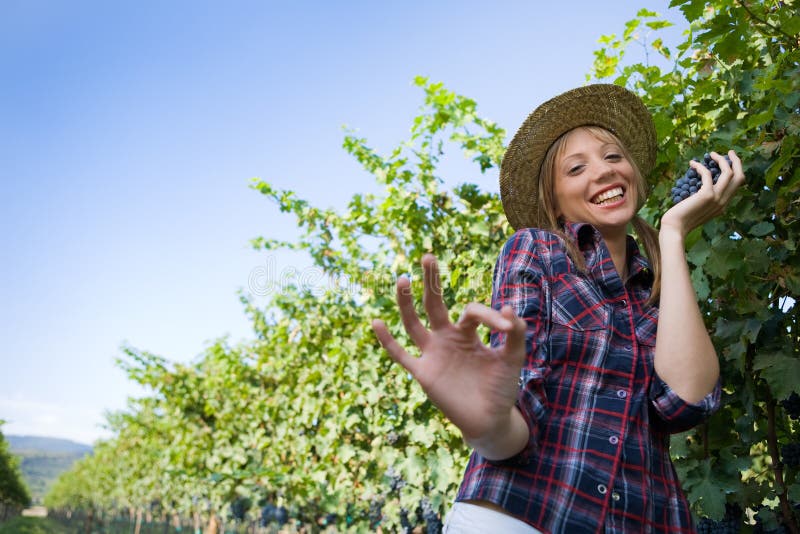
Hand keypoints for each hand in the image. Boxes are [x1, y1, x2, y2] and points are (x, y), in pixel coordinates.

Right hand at [371, 254, 527, 447]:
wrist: (490, 420)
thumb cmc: (501, 387)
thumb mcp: (513, 358)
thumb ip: (515, 333)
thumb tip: (507, 308)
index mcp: (468, 332)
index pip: (471, 311)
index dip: (489, 316)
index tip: (505, 330)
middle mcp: (447, 338)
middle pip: (434, 303)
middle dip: (431, 281)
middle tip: (428, 256)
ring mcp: (433, 354)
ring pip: (414, 324)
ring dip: (406, 303)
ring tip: (403, 279)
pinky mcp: (424, 373)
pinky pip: (401, 355)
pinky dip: (388, 341)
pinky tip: (376, 322)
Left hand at [661, 150, 745, 237]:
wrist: (674, 228)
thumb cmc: (681, 218)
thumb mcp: (697, 208)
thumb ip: (704, 199)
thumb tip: (702, 184)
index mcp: (723, 205)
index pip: (737, 184)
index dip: (736, 170)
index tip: (728, 160)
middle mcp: (723, 202)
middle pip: (740, 177)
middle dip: (737, 161)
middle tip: (730, 151)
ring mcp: (717, 199)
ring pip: (729, 173)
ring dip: (721, 160)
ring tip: (711, 154)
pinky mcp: (706, 195)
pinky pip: (708, 174)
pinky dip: (700, 166)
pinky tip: (692, 164)